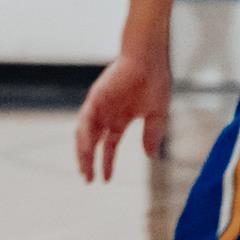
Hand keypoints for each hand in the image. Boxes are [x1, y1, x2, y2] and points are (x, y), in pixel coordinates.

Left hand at [74, 46, 172, 182]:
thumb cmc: (154, 81)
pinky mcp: (95, 98)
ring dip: (83, 152)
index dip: (107, 163)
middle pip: (93, 142)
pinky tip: (87, 150)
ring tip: (84, 171)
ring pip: (85, 133)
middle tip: (88, 180)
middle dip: (89, 161)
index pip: (109, 145)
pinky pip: (86, 120)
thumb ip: (152, 134)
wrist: (149, 59)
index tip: (106, 180)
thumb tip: (150, 156)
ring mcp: (99, 106)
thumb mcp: (156, 114)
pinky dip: (84, 136)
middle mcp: (107, 114)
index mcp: (120, 118)